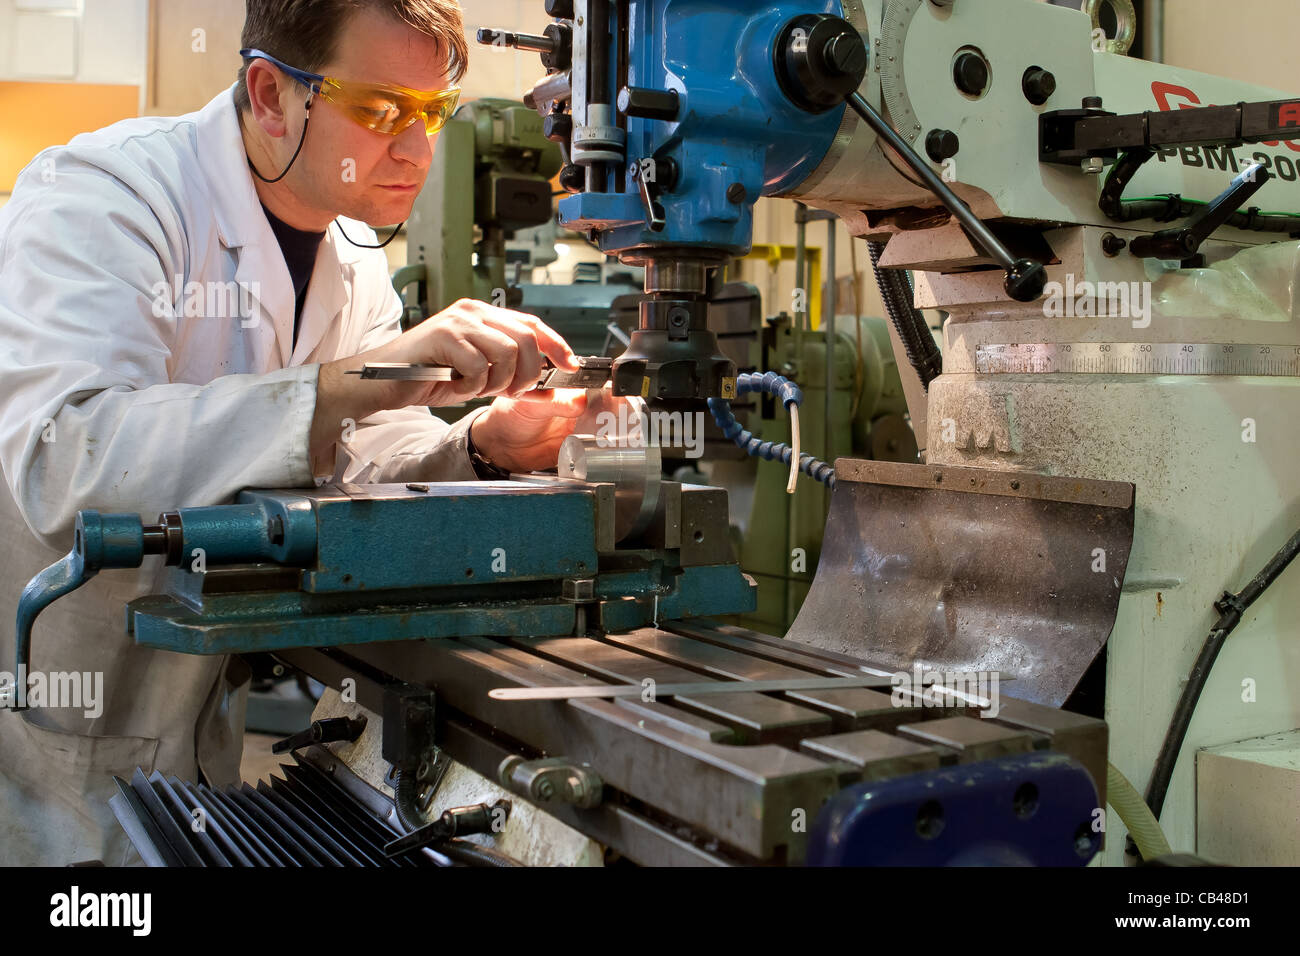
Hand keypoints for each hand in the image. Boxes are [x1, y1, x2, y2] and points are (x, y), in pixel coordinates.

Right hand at [310, 299, 579, 471]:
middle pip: (525, 338)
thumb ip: (506, 371)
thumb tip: (545, 383)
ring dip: (497, 382)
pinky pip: (479, 365)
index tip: (570, 365)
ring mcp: (457, 322)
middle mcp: (472, 312)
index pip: (532, 324)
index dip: (556, 344)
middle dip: (527, 373)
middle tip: (510, 391)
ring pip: (506, 352)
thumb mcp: (476, 374)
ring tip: (476, 388)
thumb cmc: (426, 376)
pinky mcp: (443, 337)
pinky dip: (472, 385)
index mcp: (482, 315)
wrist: (381, 380)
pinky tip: (456, 385)